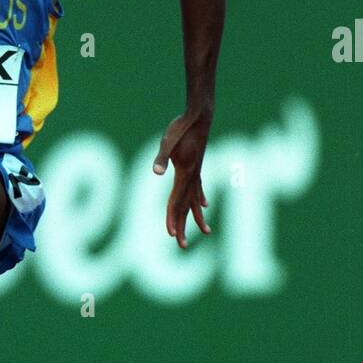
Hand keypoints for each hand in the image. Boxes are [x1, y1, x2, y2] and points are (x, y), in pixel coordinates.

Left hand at [152, 111, 211, 248]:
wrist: (200, 115)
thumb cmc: (181, 127)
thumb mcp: (167, 142)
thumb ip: (162, 157)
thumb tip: (156, 172)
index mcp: (185, 174)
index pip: (176, 202)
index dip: (172, 219)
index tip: (171, 235)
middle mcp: (193, 177)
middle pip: (186, 206)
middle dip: (183, 226)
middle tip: (182, 246)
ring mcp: (197, 173)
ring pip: (196, 200)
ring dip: (198, 217)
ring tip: (206, 232)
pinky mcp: (197, 166)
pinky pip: (199, 188)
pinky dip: (200, 198)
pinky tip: (205, 205)